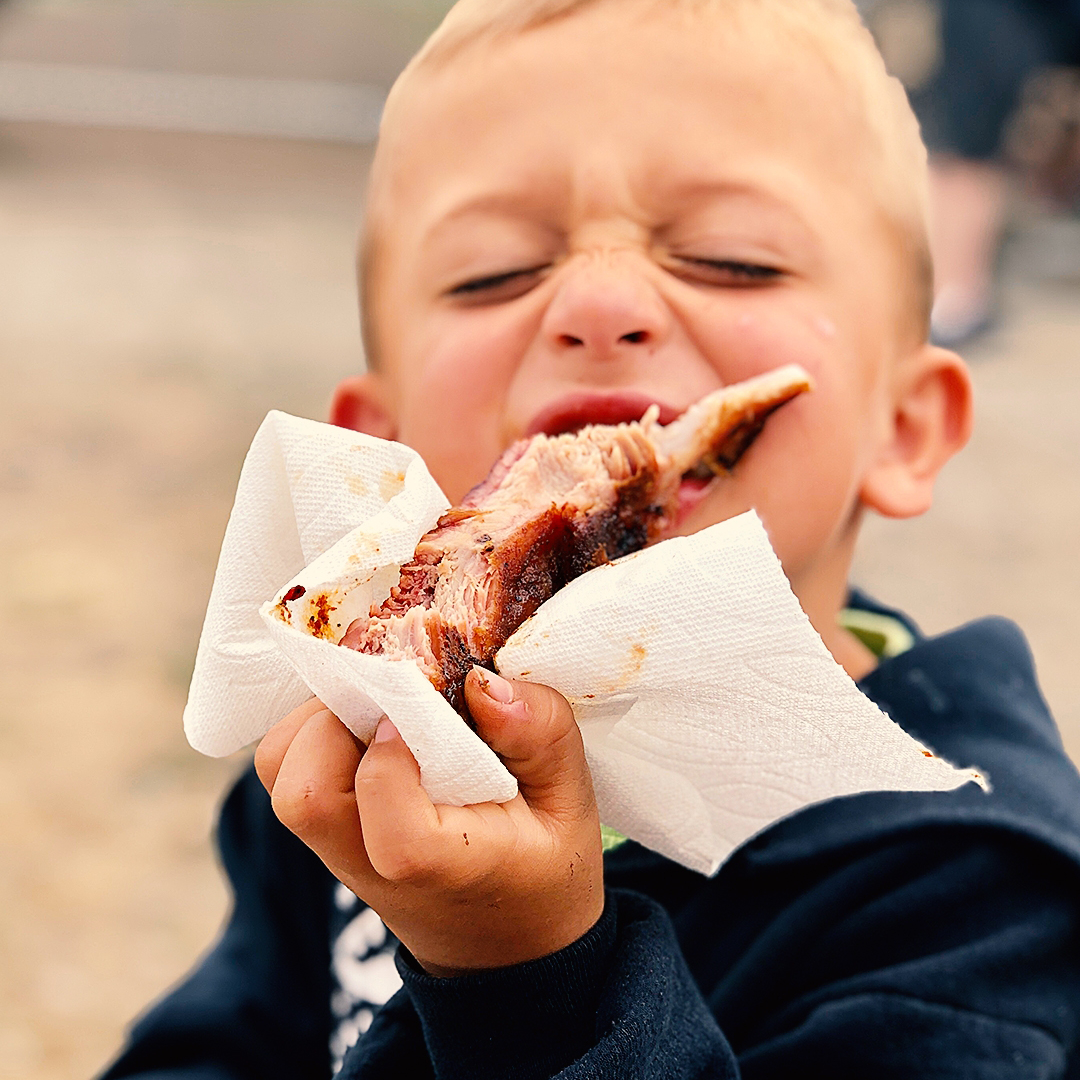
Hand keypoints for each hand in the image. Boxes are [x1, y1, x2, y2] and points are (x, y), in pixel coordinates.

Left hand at [254, 669, 603, 975]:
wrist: (507, 946)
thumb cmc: (542, 866)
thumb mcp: (571, 801)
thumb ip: (543, 736)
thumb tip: (484, 682)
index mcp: (444, 868)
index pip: (391, 833)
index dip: (393, 763)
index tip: (426, 710)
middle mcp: (372, 867)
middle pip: (303, 797)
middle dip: (336, 720)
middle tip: (388, 688)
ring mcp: (339, 855)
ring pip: (281, 778)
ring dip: (316, 722)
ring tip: (375, 700)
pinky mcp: (326, 836)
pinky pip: (285, 773)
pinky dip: (310, 730)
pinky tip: (364, 717)